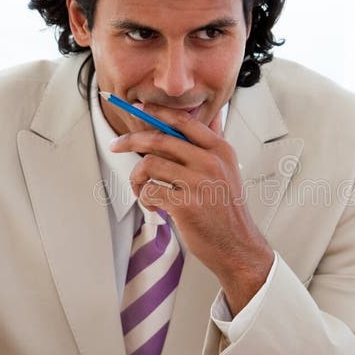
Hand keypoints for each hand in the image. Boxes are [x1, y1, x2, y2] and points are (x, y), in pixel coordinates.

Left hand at [110, 106, 273, 314]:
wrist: (237, 245)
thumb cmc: (227, 210)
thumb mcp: (229, 170)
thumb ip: (214, 144)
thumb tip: (208, 118)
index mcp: (220, 150)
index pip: (184, 121)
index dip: (157, 112)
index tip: (139, 108)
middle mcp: (211, 162)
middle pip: (160, 139)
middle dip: (131, 140)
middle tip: (116, 144)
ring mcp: (198, 183)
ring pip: (150, 164)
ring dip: (137, 178)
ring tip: (142, 190)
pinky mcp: (185, 205)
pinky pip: (150, 191)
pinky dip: (145, 198)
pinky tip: (154, 207)